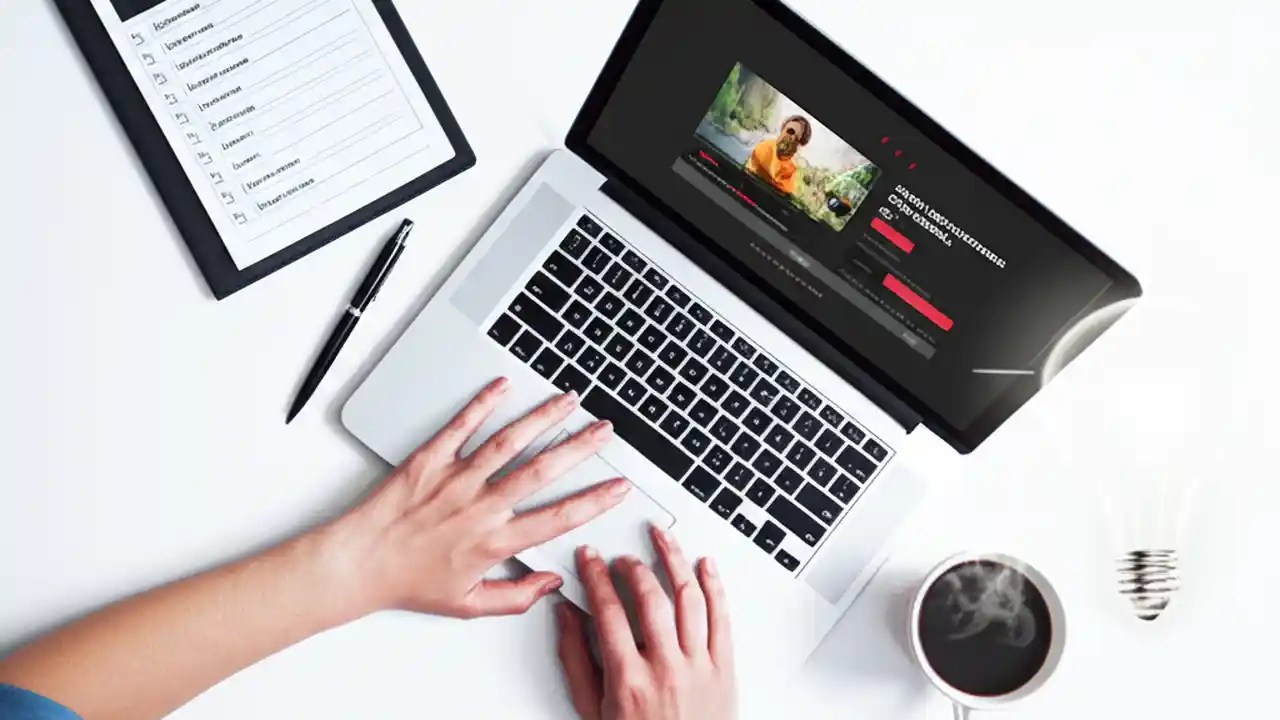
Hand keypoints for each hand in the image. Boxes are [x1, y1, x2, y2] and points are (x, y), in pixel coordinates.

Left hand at [320, 378, 628, 618]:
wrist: (358, 563)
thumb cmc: (408, 583)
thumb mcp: (468, 605)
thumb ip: (515, 597)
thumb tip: (550, 584)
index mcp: (494, 542)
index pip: (558, 517)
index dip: (594, 502)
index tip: (618, 488)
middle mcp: (480, 507)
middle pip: (542, 471)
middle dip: (580, 448)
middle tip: (604, 431)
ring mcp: (456, 480)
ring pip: (509, 442)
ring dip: (542, 418)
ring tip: (568, 401)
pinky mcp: (430, 461)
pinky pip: (461, 427)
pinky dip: (483, 404)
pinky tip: (504, 386)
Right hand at [556, 529, 736, 719]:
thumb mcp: (592, 710)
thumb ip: (575, 660)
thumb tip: (567, 617)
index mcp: (628, 679)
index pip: (608, 610)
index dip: (595, 576)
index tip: (590, 559)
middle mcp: (666, 669)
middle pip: (650, 598)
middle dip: (632, 567)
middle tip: (622, 557)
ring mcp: (699, 668)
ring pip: (689, 599)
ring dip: (675, 561)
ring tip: (663, 540)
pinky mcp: (724, 670)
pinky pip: (722, 618)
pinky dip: (715, 586)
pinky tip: (705, 566)